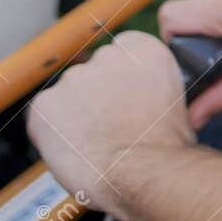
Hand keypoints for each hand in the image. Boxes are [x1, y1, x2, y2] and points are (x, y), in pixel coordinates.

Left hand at [27, 31, 193, 217]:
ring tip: (92, 142)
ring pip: (68, 94)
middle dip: (96, 94)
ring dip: (74, 112)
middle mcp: (107, 57)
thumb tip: (142, 98)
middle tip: (108, 124)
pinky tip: (74, 148)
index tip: (123, 94)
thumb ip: (152, 87)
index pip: (123, 49)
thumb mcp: (177, 102)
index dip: (121, 76)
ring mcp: (73, 79)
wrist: (141, 171)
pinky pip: (44, 117)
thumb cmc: (164, 145)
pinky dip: (52, 132)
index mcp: (144, 50)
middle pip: (93, 71)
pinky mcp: (44, 104)